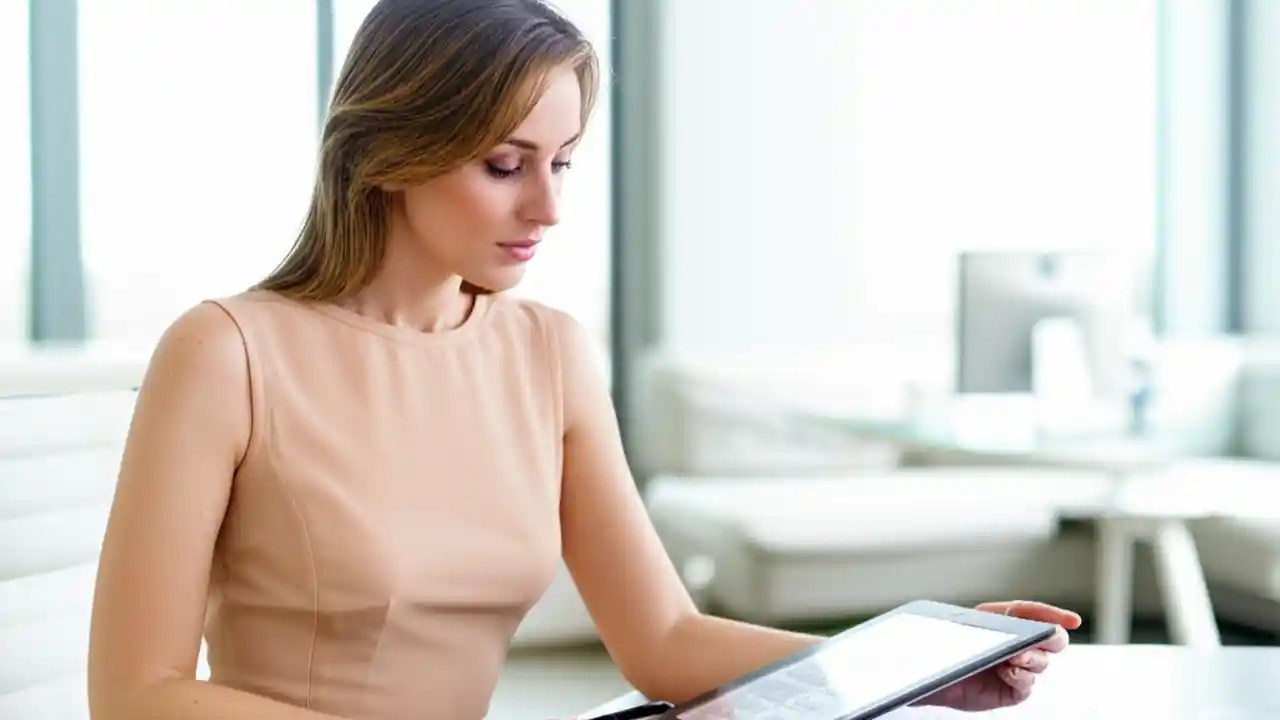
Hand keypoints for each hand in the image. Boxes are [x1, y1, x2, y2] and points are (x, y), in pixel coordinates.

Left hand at [919, 600, 1081, 712]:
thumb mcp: (967, 624)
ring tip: (1014, 658)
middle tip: (1042, 639)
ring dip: (1033, 658)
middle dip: (1051, 638)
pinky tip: (1010, 672)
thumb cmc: (944, 643)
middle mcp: (1017, 644)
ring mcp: (1016, 667)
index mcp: (1006, 621)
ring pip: (1042, 662)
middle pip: (1051, 639)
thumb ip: (996, 623)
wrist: (928, 673)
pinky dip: (1023, 677)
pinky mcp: (1011, 689)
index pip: (1036, 614)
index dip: (1055, 615)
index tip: (1072, 620)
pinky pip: (1028, 684)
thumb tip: (1024, 625)